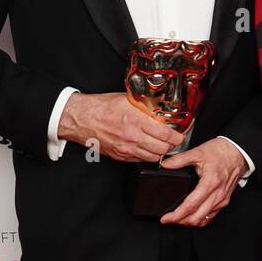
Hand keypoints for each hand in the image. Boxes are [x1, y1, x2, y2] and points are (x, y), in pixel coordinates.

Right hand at [57, 92, 183, 162]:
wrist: (81, 118)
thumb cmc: (102, 107)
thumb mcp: (128, 100)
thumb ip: (146, 107)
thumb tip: (163, 109)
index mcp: (136, 120)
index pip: (165, 134)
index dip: (177, 137)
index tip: (180, 136)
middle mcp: (132, 136)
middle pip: (162, 149)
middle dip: (171, 146)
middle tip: (172, 141)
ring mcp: (126, 148)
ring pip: (153, 157)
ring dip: (160, 152)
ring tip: (160, 145)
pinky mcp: (120, 156)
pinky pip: (140, 160)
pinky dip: (146, 155)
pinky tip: (146, 148)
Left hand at [158, 137, 246, 226]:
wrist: (238, 153)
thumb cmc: (221, 152)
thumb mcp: (198, 152)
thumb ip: (180, 159)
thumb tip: (165, 164)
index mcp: (210, 183)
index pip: (191, 206)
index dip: (176, 215)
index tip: (165, 218)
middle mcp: (217, 194)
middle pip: (196, 217)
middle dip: (179, 222)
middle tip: (167, 219)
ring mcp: (222, 199)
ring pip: (203, 220)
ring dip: (189, 222)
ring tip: (177, 219)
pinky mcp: (224, 201)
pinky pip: (210, 216)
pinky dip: (199, 220)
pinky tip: (191, 216)